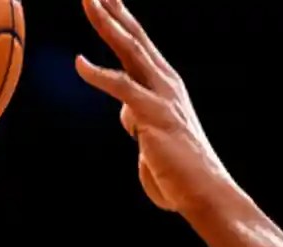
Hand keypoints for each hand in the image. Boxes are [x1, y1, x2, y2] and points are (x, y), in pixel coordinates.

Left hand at [75, 0, 234, 214]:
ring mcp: (162, 96)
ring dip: (107, 24)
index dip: (121, 20)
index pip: (139, 44)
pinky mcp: (153, 114)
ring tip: (88, 1)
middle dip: (113, 11)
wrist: (204, 192)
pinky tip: (79, 64)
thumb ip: (137, 121)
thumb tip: (126, 114)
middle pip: (134, 37)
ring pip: (130, 50)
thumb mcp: (151, 139)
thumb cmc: (178, 173)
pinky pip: (122, 87)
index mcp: (166, 86)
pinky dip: (98, 74)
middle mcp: (166, 83)